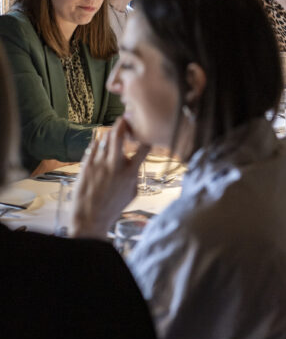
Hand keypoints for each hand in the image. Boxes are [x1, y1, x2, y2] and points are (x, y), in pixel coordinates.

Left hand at [70, 118, 149, 238]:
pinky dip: (98, 144)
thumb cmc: (112, 208)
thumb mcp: (133, 193)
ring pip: (105, 138)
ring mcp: (99, 164)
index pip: (144, 147)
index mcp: (130, 173)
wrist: (90, 218)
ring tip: (113, 133)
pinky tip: (100, 147)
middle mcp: (115, 165)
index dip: (146, 136)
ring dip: (110, 133)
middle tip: (125, 120)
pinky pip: (93, 147)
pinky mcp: (86, 165)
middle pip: (119, 134)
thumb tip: (135, 164)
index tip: (146, 132)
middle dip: (123, 123)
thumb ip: (135, 175)